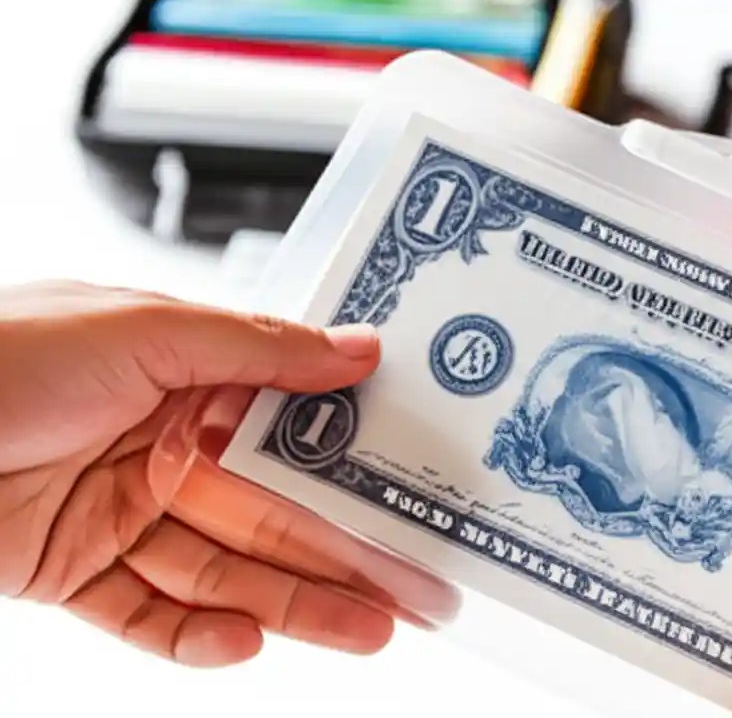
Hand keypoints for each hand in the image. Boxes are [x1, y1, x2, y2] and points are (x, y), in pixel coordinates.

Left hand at [0, 281, 458, 666]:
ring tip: (365, 631)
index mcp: (185, 376)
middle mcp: (160, 443)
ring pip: (226, 570)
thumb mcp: (143, 329)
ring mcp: (119, 511)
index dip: (358, 465)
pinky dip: (195, 636)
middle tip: (416, 590)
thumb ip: (260, 349)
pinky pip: (150, 615)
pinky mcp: (75, 571)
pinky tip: (242, 640)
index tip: (417, 495)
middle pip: (274, 513)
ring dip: (295, 605)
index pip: (295, 429)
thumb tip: (359, 349)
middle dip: (346, 555)